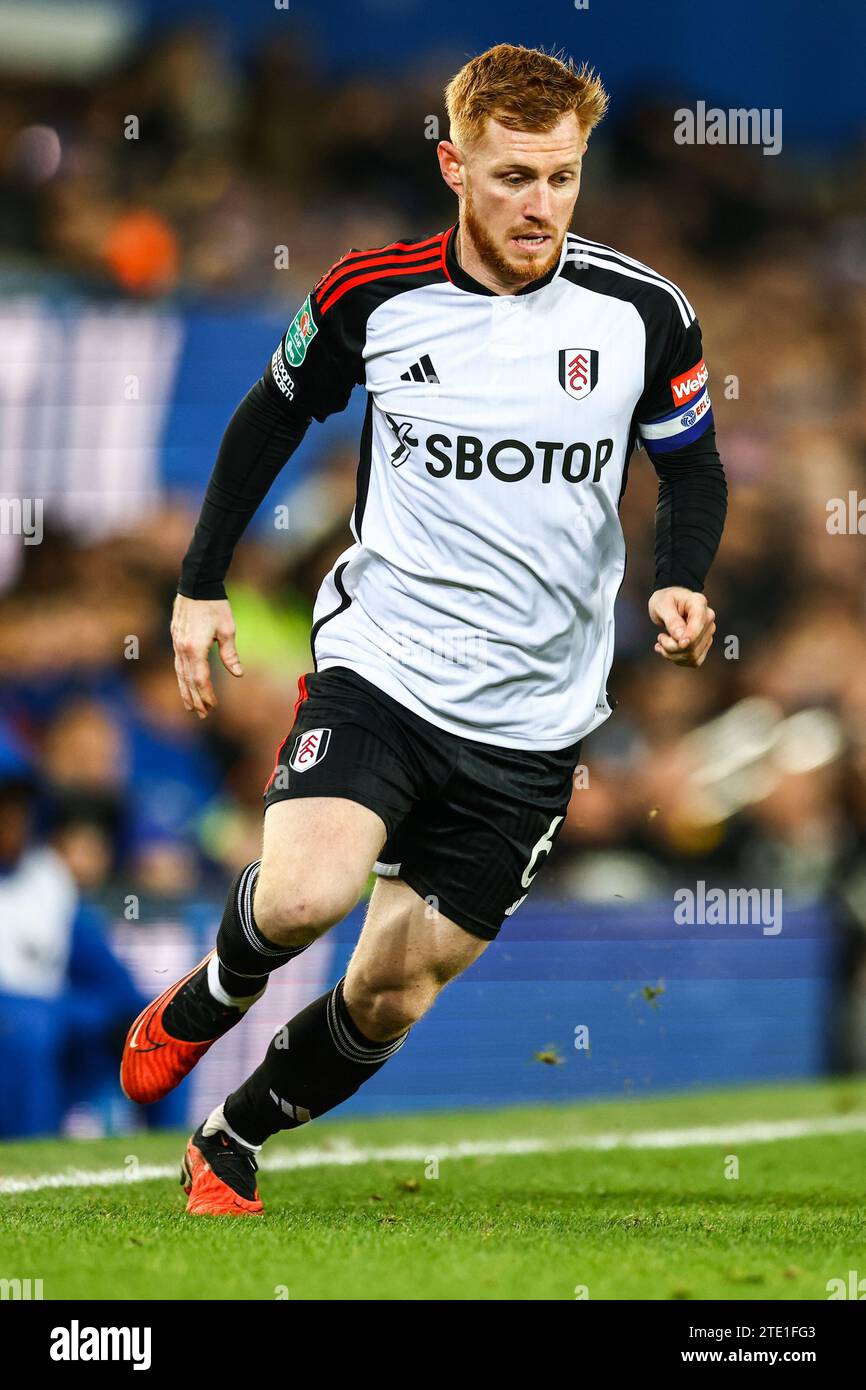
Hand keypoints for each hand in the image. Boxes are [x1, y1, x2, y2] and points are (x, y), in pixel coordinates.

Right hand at [171, 594, 242, 717]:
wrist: (196, 585)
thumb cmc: (215, 606)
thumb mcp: (227, 630)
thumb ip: (230, 654)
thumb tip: (238, 674)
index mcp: (195, 649)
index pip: (201, 679)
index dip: (207, 694)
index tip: (213, 706)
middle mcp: (182, 649)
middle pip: (188, 680)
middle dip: (195, 699)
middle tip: (202, 715)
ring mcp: (177, 644)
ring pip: (180, 674)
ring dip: (185, 691)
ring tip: (191, 706)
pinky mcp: (176, 639)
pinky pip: (178, 664)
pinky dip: (181, 678)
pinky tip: (185, 684)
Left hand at [648, 587, 715, 666]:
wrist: (669, 603)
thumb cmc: (665, 600)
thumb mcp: (662, 605)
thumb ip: (671, 620)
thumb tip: (680, 638)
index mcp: (699, 603)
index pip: (698, 624)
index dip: (689, 637)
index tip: (677, 643)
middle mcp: (708, 618)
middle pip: (694, 643)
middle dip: (672, 647)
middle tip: (660, 638)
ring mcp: (708, 632)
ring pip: (694, 655)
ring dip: (672, 655)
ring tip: (662, 643)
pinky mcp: (704, 644)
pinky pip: (694, 660)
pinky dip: (678, 659)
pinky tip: (667, 651)